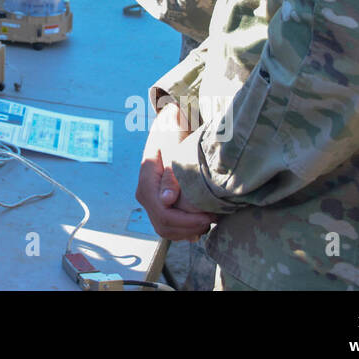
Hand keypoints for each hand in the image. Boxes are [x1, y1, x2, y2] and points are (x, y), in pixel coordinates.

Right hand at [135, 101, 215, 240]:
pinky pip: (167, 225)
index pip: (162, 212)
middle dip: (189, 228)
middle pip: (163, 225)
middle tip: (213, 220)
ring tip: (209, 221)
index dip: (186, 221)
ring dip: (187, 232)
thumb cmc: (173, 132)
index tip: (209, 217)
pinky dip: (184, 230)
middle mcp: (144, 193)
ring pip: (165, 229)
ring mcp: (150, 199)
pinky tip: (200, 224)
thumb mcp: (173, 147)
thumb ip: (171, 174)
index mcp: (147, 179)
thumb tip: (166, 201)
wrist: (169, 126)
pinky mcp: (158, 202)